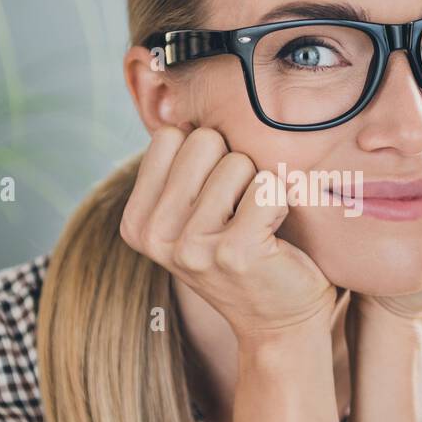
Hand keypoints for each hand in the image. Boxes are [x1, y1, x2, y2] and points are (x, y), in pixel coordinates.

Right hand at [119, 125, 337, 342]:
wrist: (279, 324)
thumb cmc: (243, 253)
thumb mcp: (192, 215)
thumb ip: (177, 169)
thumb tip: (171, 98)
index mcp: (137, 222)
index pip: (169, 135)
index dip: (205, 155)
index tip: (215, 199)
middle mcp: (155, 235)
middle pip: (203, 141)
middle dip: (234, 167)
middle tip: (241, 213)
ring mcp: (191, 246)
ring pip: (238, 162)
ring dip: (260, 188)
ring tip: (258, 227)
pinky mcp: (234, 251)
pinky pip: (268, 185)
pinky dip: (284, 202)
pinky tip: (275, 236)